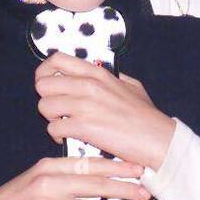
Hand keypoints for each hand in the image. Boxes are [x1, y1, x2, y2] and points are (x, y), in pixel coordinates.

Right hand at [0, 155, 151, 199]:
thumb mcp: (35, 179)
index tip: (138, 167)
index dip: (116, 165)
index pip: (88, 162)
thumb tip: (96, 174)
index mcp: (47, 166)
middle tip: (146, 192)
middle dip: (124, 188)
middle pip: (94, 183)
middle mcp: (47, 182)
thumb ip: (62, 174)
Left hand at [34, 52, 175, 170]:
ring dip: (51, 119)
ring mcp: (84, 105)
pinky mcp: (83, 127)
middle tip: (58, 110)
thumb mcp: (131, 86)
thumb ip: (111, 78)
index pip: (56, 60)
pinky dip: (57, 136)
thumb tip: (100, 76)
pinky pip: (53, 128)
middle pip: (42, 84)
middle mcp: (87, 85)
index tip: (49, 85)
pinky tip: (69, 139)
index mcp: (97, 72)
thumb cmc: (146, 116)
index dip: (45, 72)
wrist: (157, 139)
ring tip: (64, 125)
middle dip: (47, 98)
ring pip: (44, 106)